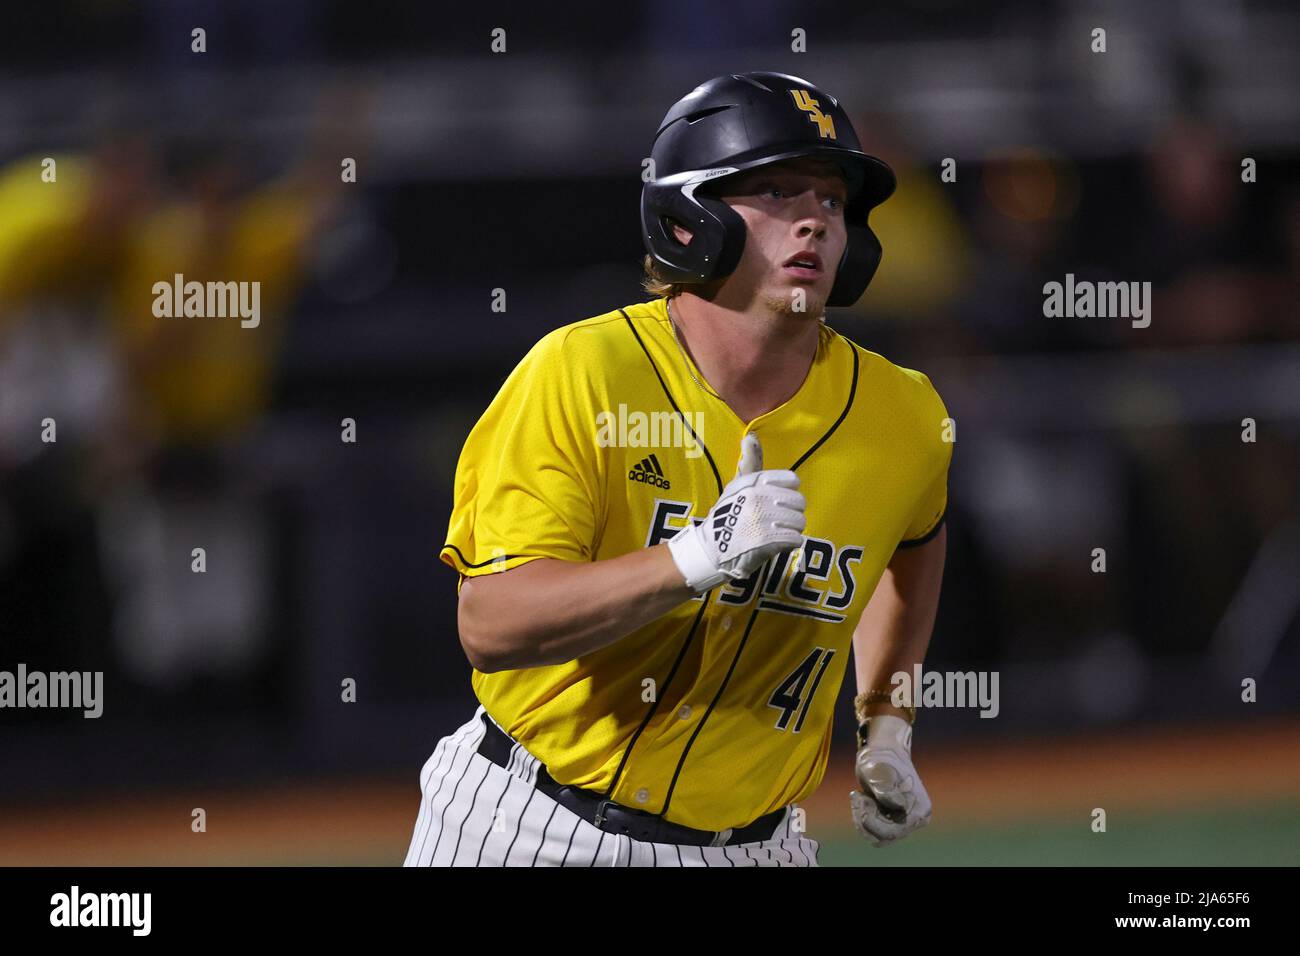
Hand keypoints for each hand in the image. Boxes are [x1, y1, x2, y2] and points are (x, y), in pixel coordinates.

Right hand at [667, 433, 805, 592]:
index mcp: (754, 482)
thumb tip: (751, 436)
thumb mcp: (737, 486)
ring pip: (799, 521)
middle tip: (778, 520)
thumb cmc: (729, 514)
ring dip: (792, 529)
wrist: (712, 548)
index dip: (789, 493)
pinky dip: (790, 543)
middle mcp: (758, 497)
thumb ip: (750, 462)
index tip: (778, 502)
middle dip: (792, 513)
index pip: (792, 481)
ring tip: (777, 532)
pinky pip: (795, 538)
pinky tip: (779, 543)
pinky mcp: (766, 540)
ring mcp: (761, 519)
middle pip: (799, 502)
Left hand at [849, 714, 931, 846]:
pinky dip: (865, 818)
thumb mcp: (877, 770)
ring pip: (878, 837)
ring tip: (861, 797)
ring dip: (863, 819)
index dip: (868, 819)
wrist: (883, 750)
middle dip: (865, 818)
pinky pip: (877, 831)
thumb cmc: (879, 758)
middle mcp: (918, 819)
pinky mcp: (897, 820)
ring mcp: (908, 820)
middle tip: (857, 796)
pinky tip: (864, 799)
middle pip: (884, 837)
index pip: (891, 832)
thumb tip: (899, 806)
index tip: (857, 795)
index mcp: (918, 809)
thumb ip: (885, 788)